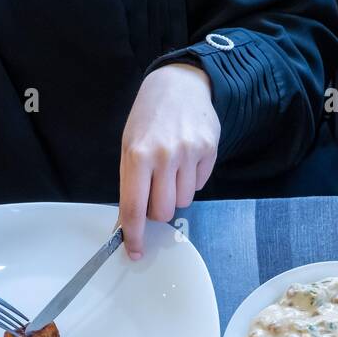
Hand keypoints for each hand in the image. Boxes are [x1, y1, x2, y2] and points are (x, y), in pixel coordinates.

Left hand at [118, 63, 220, 258]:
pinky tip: (186, 159)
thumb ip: (130, 184)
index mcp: (137, 155)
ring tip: (171, 169)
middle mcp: (163, 156)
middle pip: (163, 212)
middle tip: (155, 191)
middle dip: (158, 210)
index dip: (134, 234)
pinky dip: (191, 180)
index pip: (134, 207)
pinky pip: (199, 185)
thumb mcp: (129, 146)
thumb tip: (129, 223)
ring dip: (176, 194)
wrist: (179, 85)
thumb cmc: (149, 118)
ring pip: (184, 201)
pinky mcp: (209, 151)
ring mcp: (189, 153)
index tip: (135, 251)